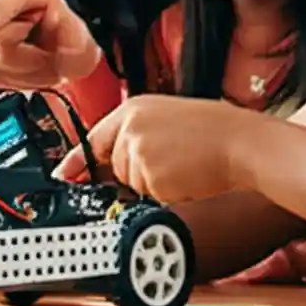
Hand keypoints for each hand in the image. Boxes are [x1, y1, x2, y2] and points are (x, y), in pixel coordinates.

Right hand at [0, 0, 100, 89]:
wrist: (66, 56)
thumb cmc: (72, 41)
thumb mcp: (80, 34)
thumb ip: (69, 27)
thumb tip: (53, 17)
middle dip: (28, 57)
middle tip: (50, 51)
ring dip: (26, 71)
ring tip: (43, 59)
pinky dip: (19, 80)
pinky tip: (32, 69)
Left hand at [54, 95, 257, 202]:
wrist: (242, 142)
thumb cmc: (216, 131)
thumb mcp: (169, 119)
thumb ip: (139, 134)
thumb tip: (119, 159)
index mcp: (133, 109)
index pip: (94, 138)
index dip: (77, 160)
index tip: (63, 174)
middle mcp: (130, 127)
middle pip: (115, 166)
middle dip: (139, 172)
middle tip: (173, 160)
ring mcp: (137, 152)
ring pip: (132, 183)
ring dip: (155, 183)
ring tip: (183, 164)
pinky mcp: (149, 175)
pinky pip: (150, 196)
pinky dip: (168, 193)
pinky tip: (187, 176)